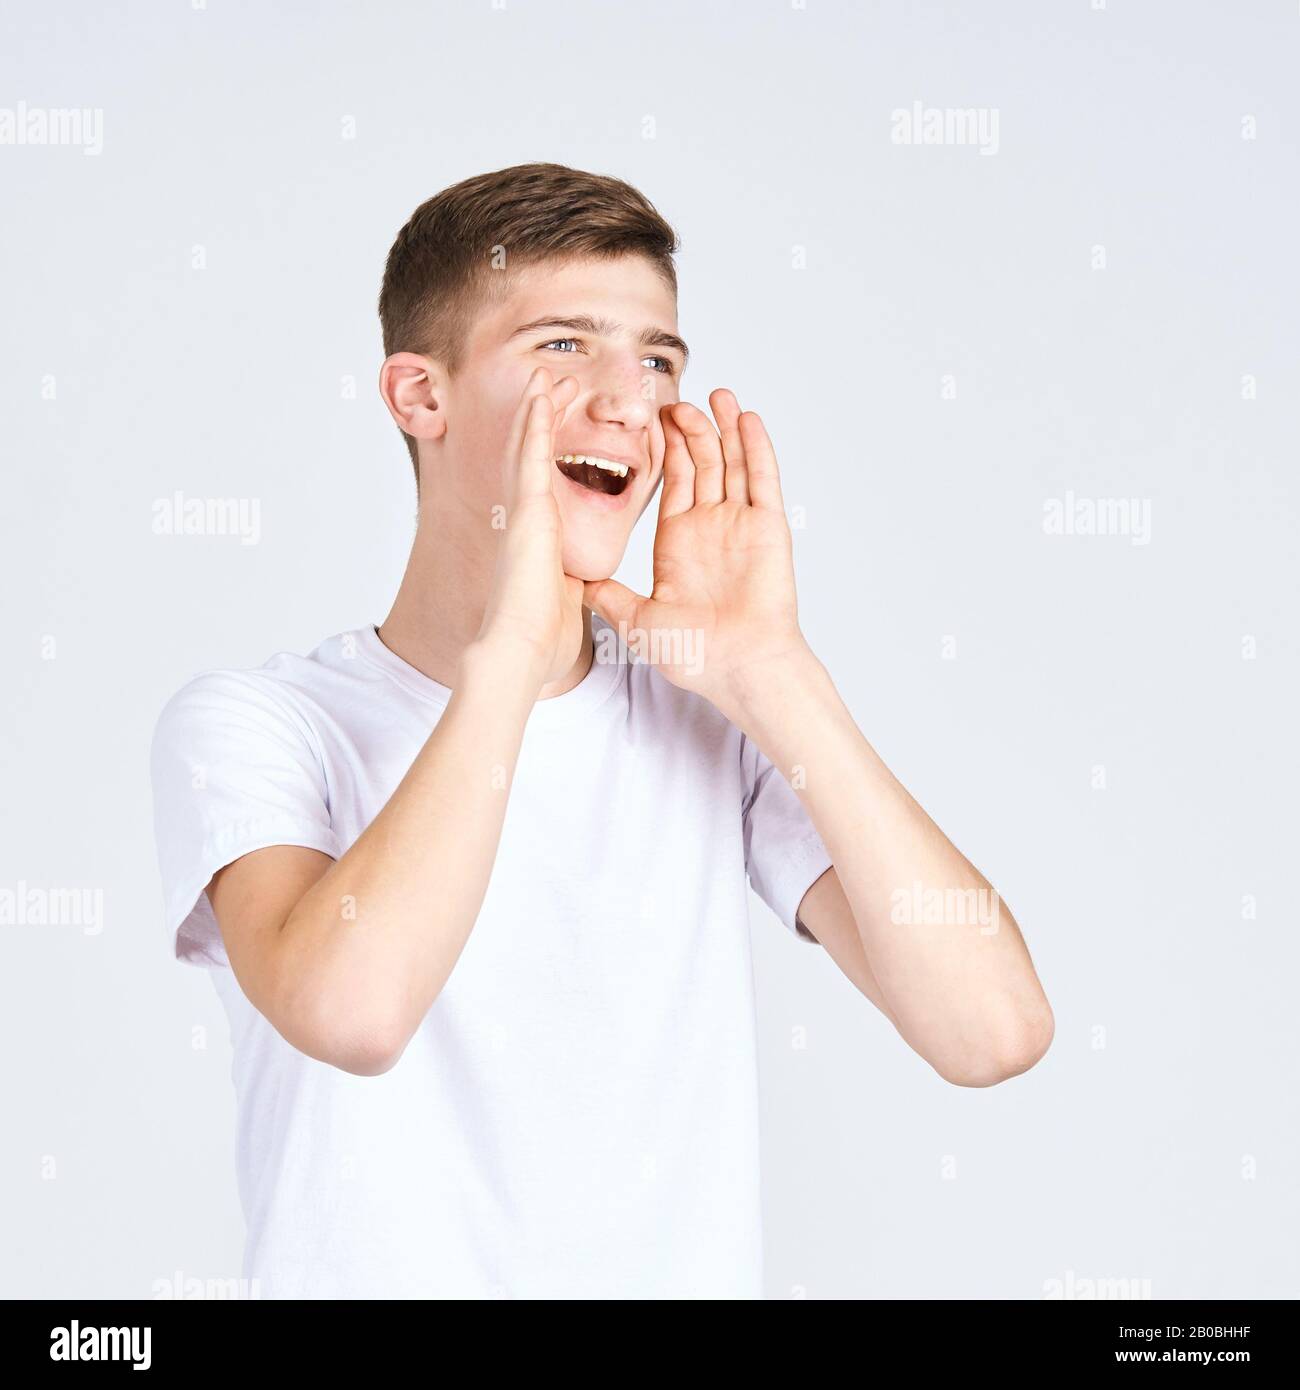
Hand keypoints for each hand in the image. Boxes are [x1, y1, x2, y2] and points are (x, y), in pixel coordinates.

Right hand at [477, 368, 584, 687]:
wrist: (522, 650)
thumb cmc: (540, 639)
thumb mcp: (563, 601)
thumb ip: (569, 585)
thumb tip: (581, 589)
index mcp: (537, 540)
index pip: (545, 486)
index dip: (551, 454)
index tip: (563, 431)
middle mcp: (525, 520)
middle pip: (531, 457)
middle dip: (541, 420)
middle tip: (554, 387)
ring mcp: (523, 512)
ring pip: (527, 447)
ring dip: (537, 409)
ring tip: (547, 375)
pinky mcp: (527, 510)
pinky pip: (532, 455)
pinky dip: (536, 421)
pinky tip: (543, 392)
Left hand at [583, 388, 811, 719]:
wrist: (737, 669)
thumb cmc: (694, 654)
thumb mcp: (637, 621)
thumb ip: (609, 597)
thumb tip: (575, 585)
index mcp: (679, 542)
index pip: (673, 481)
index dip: (665, 450)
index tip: (652, 419)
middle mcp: (711, 527)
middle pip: (703, 463)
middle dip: (691, 429)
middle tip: (675, 398)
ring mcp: (742, 524)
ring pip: (733, 462)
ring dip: (724, 428)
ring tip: (714, 393)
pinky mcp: (768, 527)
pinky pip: (762, 479)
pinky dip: (756, 448)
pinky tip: (747, 419)